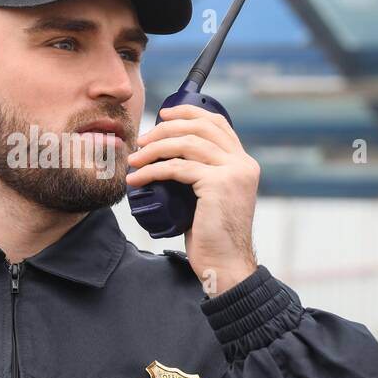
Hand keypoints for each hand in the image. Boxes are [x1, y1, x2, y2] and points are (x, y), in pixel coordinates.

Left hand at [125, 104, 259, 295]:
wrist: (224, 264)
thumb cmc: (212, 237)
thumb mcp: (211, 198)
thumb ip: (202, 176)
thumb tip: (170, 159)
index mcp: (243, 163)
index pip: (218, 123)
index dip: (190, 113)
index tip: (164, 114)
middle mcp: (242, 163)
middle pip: (201, 127)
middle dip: (166, 128)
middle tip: (142, 139)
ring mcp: (233, 172)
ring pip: (187, 144)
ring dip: (154, 148)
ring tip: (134, 160)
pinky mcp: (218, 185)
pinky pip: (178, 168)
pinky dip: (153, 170)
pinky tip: (138, 178)